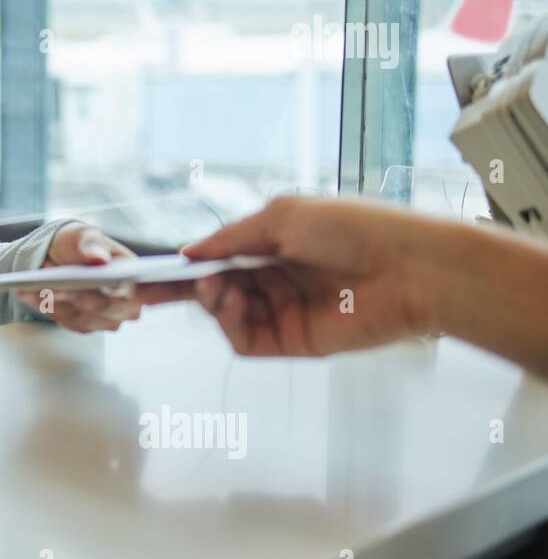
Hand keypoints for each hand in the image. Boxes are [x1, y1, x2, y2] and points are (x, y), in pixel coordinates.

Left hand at [15, 221, 143, 333]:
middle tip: (54, 285)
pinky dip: (46, 306)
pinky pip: (64, 319)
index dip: (131, 289)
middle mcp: (128, 305)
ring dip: (56, 301)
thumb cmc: (79, 244)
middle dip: (79, 294)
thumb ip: (91, 244)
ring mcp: (106, 320)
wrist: (58, 258)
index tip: (108, 282)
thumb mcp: (83, 235)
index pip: (144, 289)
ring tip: (31, 287)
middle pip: (105, 305)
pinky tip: (28, 294)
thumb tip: (98, 259)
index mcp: (137, 278)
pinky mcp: (83, 326)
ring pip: (81, 314)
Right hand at [135, 197, 438, 356]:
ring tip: (210, 285)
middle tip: (147, 287)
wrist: (410, 268)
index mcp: (274, 245)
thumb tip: (191, 251)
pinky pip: (243, 338)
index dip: (185, 264)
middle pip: (214, 288)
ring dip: (208, 300)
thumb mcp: (282, 216)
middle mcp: (276, 279)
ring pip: (224, 313)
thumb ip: (232, 237)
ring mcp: (283, 312)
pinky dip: (226, 322)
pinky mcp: (292, 342)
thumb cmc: (356, 229)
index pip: (218, 258)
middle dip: (182, 287)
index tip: (149, 269)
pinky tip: (228, 302)